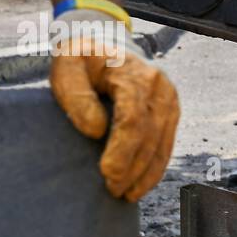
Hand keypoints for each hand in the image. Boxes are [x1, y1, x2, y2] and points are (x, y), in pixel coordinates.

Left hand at [49, 11, 179, 201]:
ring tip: (126, 195)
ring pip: (162, 144)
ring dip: (146, 174)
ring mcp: (169, 100)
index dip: (122, 150)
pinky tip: (141, 185)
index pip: (133, 119)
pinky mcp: (171, 112)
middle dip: (133, 168)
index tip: (107, 173)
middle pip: (150, 136)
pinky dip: (155, 168)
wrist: (106, 42)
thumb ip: (76, 96)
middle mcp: (160, 87)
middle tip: (113, 190)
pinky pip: (166, 145)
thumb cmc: (81, 58)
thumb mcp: (66, 66)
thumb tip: (95, 131)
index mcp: (134, 73)